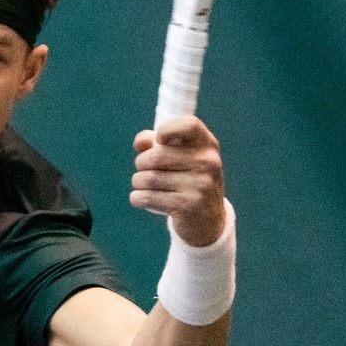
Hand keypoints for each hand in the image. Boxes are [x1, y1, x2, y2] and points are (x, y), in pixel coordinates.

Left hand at [131, 116, 225, 245]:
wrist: (208, 221)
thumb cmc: (188, 181)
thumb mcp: (180, 158)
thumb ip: (156, 144)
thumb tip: (140, 142)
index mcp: (208, 145)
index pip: (189, 124)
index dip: (167, 129)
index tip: (158, 141)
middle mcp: (208, 162)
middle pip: (155, 156)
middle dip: (141, 164)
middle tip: (145, 171)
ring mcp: (200, 185)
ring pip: (147, 178)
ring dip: (138, 182)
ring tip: (145, 186)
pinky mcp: (188, 205)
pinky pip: (147, 197)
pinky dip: (137, 198)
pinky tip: (143, 199)